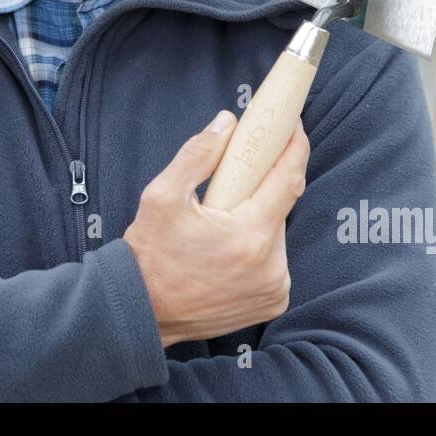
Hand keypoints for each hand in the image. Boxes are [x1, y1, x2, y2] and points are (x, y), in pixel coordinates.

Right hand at [123, 109, 308, 347]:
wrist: (141, 311)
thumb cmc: (149, 255)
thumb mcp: (163, 195)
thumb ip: (198, 154)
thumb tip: (227, 123)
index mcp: (249, 235)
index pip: (288, 179)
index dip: (294, 147)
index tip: (291, 126)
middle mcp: (271, 266)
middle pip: (279, 207)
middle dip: (260, 190)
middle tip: (229, 187)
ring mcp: (274, 288)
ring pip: (276, 234)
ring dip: (257, 220)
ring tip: (219, 227)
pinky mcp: (271, 303)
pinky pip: (274, 261)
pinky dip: (257, 249)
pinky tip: (227, 252)